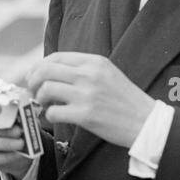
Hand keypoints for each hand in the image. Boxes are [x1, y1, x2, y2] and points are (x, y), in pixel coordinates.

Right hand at [0, 84, 32, 176]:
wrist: (14, 145)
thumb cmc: (17, 122)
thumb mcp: (21, 112)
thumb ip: (23, 109)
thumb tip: (29, 108)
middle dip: (3, 129)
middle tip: (20, 131)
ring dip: (6, 144)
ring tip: (21, 143)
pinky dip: (6, 157)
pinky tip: (17, 154)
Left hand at [26, 52, 154, 147]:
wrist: (146, 121)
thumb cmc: (125, 100)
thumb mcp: (107, 74)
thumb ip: (83, 70)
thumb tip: (51, 72)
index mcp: (94, 62)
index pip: (56, 57)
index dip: (39, 67)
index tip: (34, 76)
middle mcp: (89, 75)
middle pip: (46, 70)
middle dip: (33, 81)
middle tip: (33, 91)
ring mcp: (87, 95)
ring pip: (46, 89)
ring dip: (40, 99)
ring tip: (45, 105)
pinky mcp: (85, 115)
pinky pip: (54, 112)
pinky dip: (49, 115)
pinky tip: (55, 117)